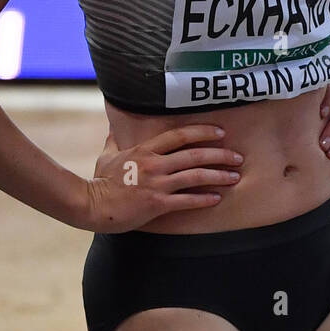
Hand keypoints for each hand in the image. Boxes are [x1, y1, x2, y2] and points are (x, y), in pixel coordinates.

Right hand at [82, 124, 242, 232]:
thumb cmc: (100, 181)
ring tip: (235, 177)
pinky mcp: (157, 203)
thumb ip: (116, 139)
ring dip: (219, 176)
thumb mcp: (107, 155)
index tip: (221, 132)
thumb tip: (115, 125)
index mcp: (145, 149)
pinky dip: (204, 198)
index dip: (203, 131)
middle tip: (238, 157)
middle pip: (195, 154)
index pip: (180, 135)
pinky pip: (187, 200)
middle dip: (221, 154)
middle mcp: (155, 163)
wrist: (91, 205)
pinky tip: (217, 198)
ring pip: (196, 176)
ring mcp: (157, 183)